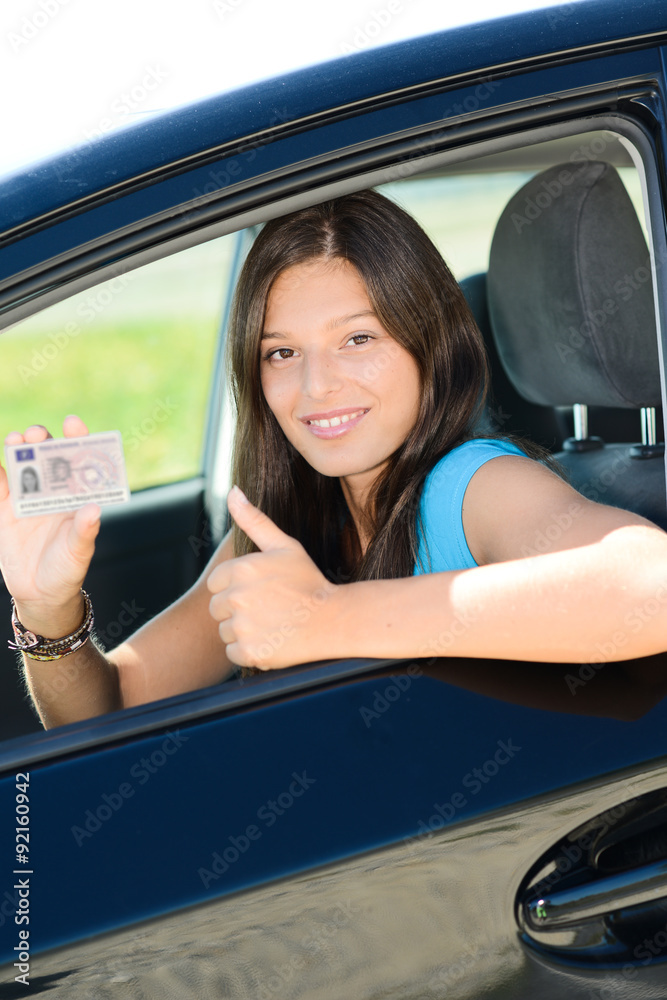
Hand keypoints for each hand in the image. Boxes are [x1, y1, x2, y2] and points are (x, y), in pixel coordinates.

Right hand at [0, 415, 100, 631]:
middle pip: (49, 456)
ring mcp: (29, 499)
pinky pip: (0, 485)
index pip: (80, 461)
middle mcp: (54, 493)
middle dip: (44, 440)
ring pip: (24, 465)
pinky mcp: (6, 510)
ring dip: (20, 448)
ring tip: (17, 439)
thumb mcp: (78, 553)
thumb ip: (84, 532)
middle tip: (37, 434)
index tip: (73, 424)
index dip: (78, 439)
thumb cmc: (67, 571)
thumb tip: (94, 510)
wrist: (39, 594)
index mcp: (76, 497)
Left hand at [207, 486, 337, 668]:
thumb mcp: (284, 546)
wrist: (334, 620)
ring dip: (243, 631)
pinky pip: (234, 651)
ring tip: (272, 624)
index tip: (260, 591)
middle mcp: (237, 597)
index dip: (235, 587)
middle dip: (236, 610)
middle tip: (268, 609)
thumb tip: (232, 491)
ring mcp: (243, 627)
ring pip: (225, 631)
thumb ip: (254, 520)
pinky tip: (272, 640)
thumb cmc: (309, 581)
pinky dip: (250, 650)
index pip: (215, 583)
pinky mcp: (249, 652)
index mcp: (241, 569)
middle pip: (217, 608)